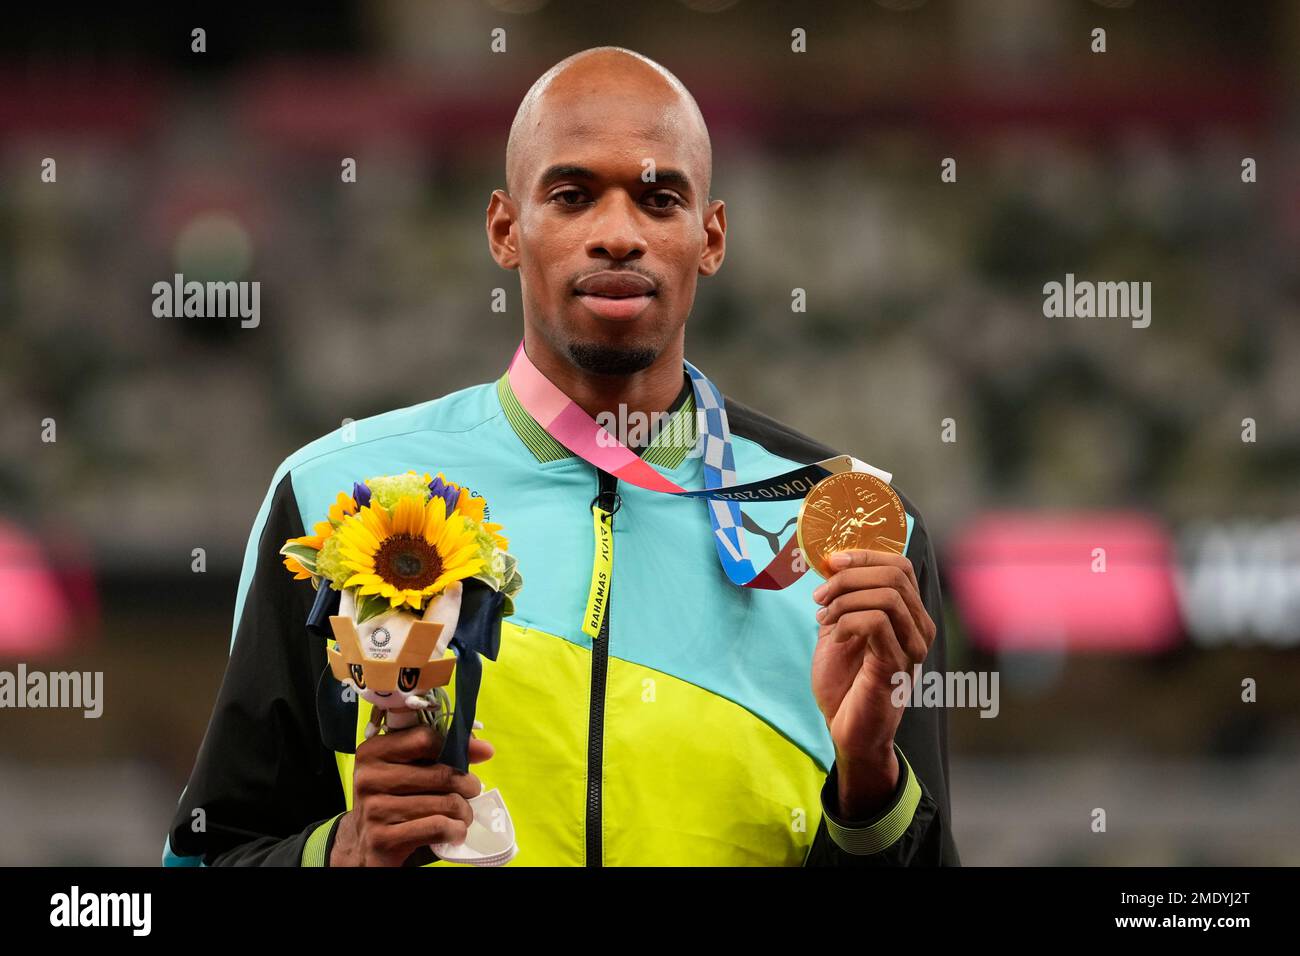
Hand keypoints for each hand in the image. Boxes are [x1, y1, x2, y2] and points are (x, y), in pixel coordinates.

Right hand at [329, 724, 494, 866]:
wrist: (364, 846)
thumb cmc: (396, 801)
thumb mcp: (411, 772)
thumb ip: (444, 754)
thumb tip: (485, 749)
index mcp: (373, 752)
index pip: (424, 738)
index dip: (455, 747)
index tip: (470, 759)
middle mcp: (368, 778)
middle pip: (441, 774)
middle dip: (467, 785)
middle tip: (471, 793)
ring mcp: (373, 810)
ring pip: (444, 803)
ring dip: (464, 811)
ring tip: (463, 815)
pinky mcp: (382, 840)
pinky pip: (437, 827)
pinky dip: (456, 830)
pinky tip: (455, 832)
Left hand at [810, 549, 935, 817]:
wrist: (845, 728)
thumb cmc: (844, 682)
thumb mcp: (838, 629)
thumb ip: (842, 598)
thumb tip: (832, 563)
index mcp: (908, 616)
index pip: (900, 566)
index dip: (865, 555)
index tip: (831, 563)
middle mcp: (918, 628)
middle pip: (894, 574)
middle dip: (849, 577)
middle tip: (820, 597)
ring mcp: (911, 647)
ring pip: (887, 595)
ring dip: (845, 599)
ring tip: (824, 618)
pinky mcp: (896, 666)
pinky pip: (877, 622)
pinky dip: (848, 620)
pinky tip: (834, 636)